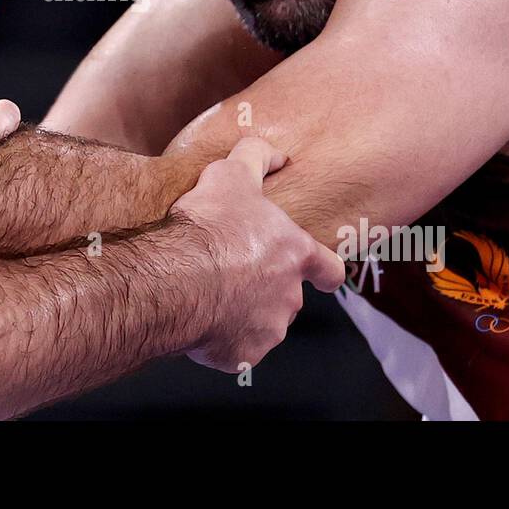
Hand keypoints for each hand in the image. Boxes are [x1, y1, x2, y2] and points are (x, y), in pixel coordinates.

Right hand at [172, 137, 345, 372]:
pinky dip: (220, 338)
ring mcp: (267, 330)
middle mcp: (290, 297)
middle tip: (232, 274)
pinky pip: (234, 349)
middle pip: (288, 297)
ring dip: (242, 314)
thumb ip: (257, 157)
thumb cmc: (209, 228)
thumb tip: (275, 154)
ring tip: (209, 295)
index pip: (329, 267)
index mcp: (295, 255)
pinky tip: (197, 318)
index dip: (325, 270)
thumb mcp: (232, 173)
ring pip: (261, 324)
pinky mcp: (240, 355)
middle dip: (266, 289)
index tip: (323, 276)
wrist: (178, 278)